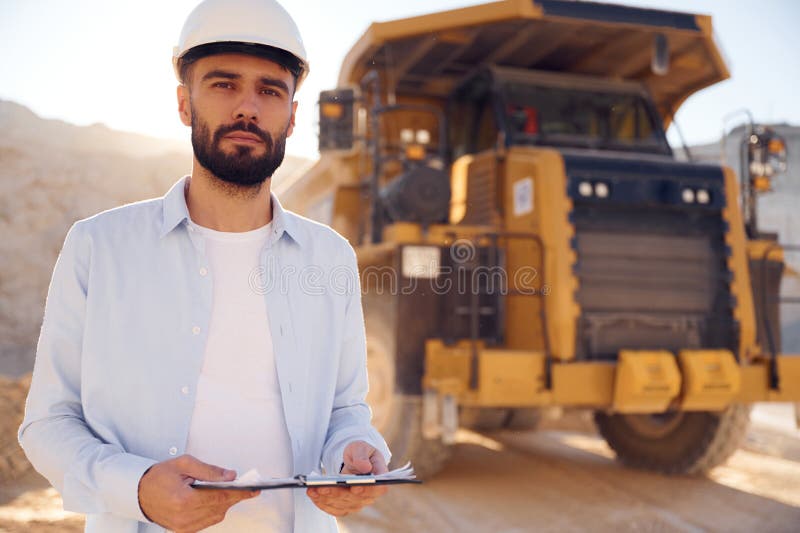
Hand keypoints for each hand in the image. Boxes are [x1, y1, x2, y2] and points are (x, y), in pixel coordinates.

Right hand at [138, 454, 258, 531]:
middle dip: (234, 497)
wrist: (139, 492)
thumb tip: (231, 476)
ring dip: (225, 504)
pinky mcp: (183, 531)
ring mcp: (183, 527)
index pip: (219, 497)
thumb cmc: (159, 476)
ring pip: (216, 517)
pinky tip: (215, 500)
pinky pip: (207, 522)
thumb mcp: (184, 464)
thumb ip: (209, 470)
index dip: (240, 493)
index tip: (254, 489)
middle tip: (247, 487)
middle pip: (220, 508)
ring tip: (230, 492)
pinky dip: (214, 511)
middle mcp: (183, 517)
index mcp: (183, 500)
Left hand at [307, 441, 388, 517]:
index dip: (367, 490)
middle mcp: (369, 495)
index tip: (356, 486)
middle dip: (338, 493)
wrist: (353, 459)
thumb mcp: (361, 447)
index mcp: (379, 480)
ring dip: (326, 497)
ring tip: (313, 488)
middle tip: (323, 486)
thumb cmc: (360, 453)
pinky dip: (322, 502)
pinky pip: (333, 508)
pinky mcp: (344, 506)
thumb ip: (362, 456)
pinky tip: (313, 493)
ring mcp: (356, 502)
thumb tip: (365, 467)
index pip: (377, 489)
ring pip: (342, 504)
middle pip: (355, 499)